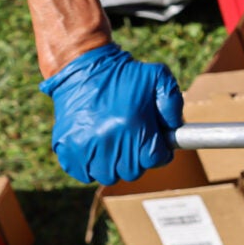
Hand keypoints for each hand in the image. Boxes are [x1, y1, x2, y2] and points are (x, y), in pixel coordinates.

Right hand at [40, 43, 182, 185]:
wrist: (83, 69)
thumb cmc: (125, 74)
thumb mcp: (159, 77)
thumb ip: (173, 103)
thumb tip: (176, 129)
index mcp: (133, 126)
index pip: (155, 159)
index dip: (160, 154)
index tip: (156, 145)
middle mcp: (109, 140)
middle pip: (132, 171)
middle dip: (138, 160)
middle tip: (136, 144)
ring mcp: (85, 146)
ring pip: (107, 175)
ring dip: (115, 166)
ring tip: (116, 147)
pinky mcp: (67, 148)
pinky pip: (83, 174)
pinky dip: (91, 167)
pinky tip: (97, 150)